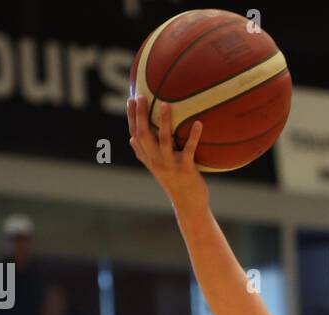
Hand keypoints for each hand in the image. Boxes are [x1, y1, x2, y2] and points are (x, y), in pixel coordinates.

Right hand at [127, 95, 209, 213]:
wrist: (189, 205)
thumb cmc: (176, 184)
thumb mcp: (158, 169)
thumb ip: (145, 154)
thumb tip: (131, 139)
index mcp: (149, 159)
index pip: (134, 135)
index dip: (131, 118)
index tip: (130, 99)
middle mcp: (155, 161)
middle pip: (143, 135)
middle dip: (140, 115)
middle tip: (142, 96)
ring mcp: (169, 166)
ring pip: (164, 140)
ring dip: (164, 121)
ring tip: (166, 104)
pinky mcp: (185, 170)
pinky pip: (188, 150)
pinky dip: (193, 136)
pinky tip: (199, 123)